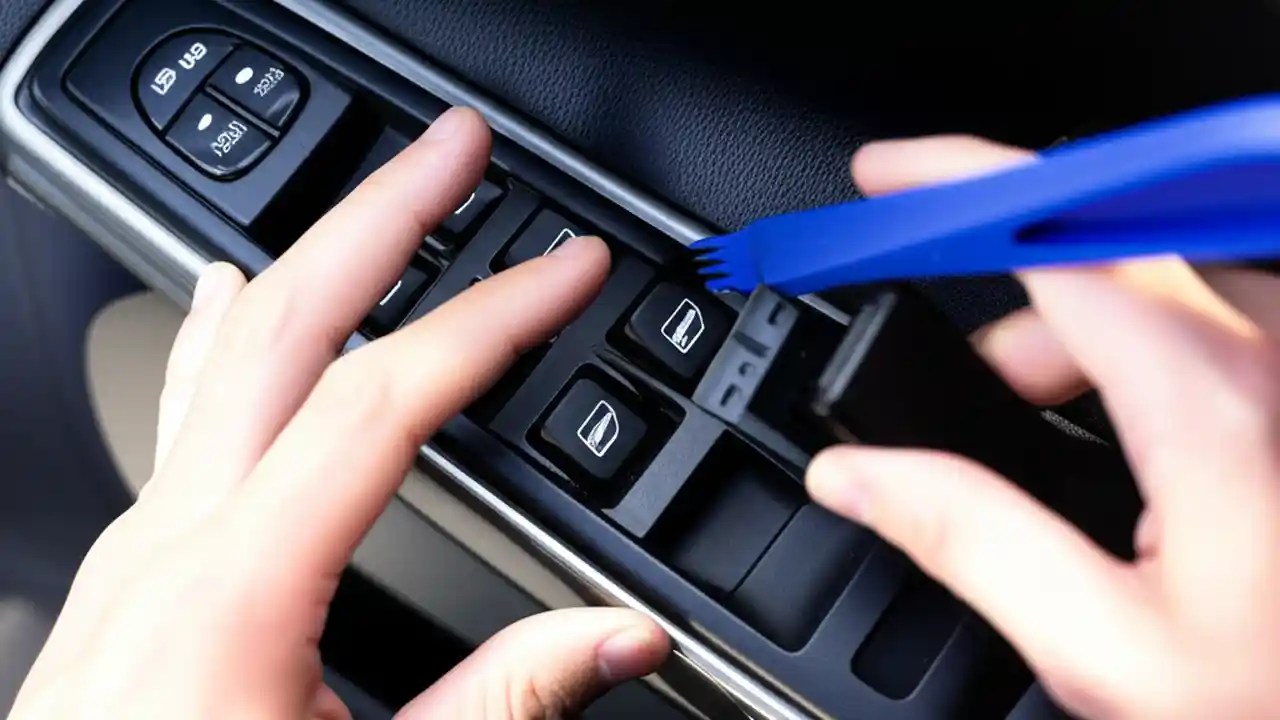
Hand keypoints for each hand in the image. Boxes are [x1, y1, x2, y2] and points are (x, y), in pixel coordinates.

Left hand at [10, 108, 668, 719]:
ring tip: (377, 203)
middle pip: (292, 322)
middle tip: (455, 151)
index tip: (563, 268)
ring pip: (228, 351)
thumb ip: (506, 702)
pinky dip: (228, 335)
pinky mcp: (134, 571)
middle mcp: (172, 543)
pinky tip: (236, 301)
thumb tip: (620, 637)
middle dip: (384, 217)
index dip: (491, 317)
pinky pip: (185, 411)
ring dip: (316, 260)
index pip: (388, 401)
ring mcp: (140, 547)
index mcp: (240, 588)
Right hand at [808, 136, 1279, 718]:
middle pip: (1102, 254)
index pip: (1054, 238)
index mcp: (1213, 406)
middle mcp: (1275, 358)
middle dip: (1013, 307)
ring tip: (1058, 431)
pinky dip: (1141, 347)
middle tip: (974, 390)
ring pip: (1156, 283)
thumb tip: (856, 473)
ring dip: (1081, 334)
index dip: (953, 188)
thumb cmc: (1279, 701)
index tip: (888, 181)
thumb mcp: (1103, 649)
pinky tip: (1136, 436)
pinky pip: (1207, 315)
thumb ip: (966, 541)